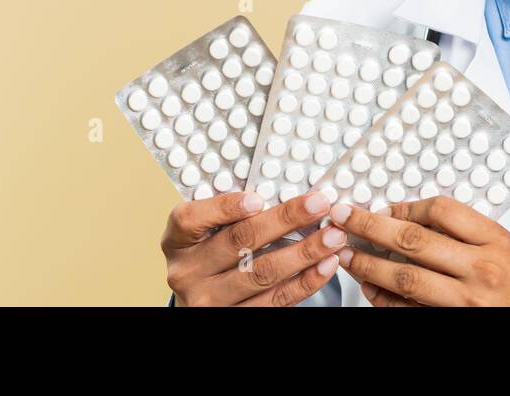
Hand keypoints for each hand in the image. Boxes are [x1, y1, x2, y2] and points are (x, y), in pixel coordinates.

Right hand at [161, 190, 345, 305]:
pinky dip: (305, 282)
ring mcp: (210, 301)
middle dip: (285, 220)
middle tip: (318, 205)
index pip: (192, 219)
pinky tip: (325, 265)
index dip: (225, 207)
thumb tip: (285, 190)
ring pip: (263, 273)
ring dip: (304, 253)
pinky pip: (276, 301)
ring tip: (332, 237)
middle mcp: (188, 272)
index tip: (258, 197)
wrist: (200, 298)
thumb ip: (230, 211)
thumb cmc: (209, 251)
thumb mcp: (206, 229)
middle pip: (239, 242)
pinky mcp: (235, 319)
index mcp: (177, 240)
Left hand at [327, 196, 509, 306]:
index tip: (383, 207)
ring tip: (345, 253)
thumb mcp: (499, 243)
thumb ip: (461, 227)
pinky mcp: (450, 322)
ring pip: (405, 278)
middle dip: (371, 227)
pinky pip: (408, 310)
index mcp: (493, 241)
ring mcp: (465, 302)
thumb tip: (406, 214)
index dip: (405, 207)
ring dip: (368, 264)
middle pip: (414, 241)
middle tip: (345, 218)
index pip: (441, 211)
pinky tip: (368, 287)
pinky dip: (383, 299)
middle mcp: (480, 271)